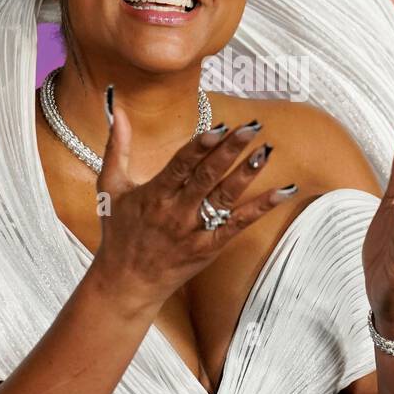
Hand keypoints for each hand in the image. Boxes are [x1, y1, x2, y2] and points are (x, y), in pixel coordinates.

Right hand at [89, 86, 297, 311]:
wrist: (127, 283)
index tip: (219, 126)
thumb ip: (117, 147)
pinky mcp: (209, 247)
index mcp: (154, 195)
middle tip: (251, 127)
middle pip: (206, 178)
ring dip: (246, 175)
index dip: (199, 147)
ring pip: (224, 199)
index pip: (180, 166)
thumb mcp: (110, 188)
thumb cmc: (119, 231)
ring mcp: (194, 231)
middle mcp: (175, 212)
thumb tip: (119, 110)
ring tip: (265, 151)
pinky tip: (283, 191)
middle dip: (229, 151)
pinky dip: (261, 208)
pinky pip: (238, 225)